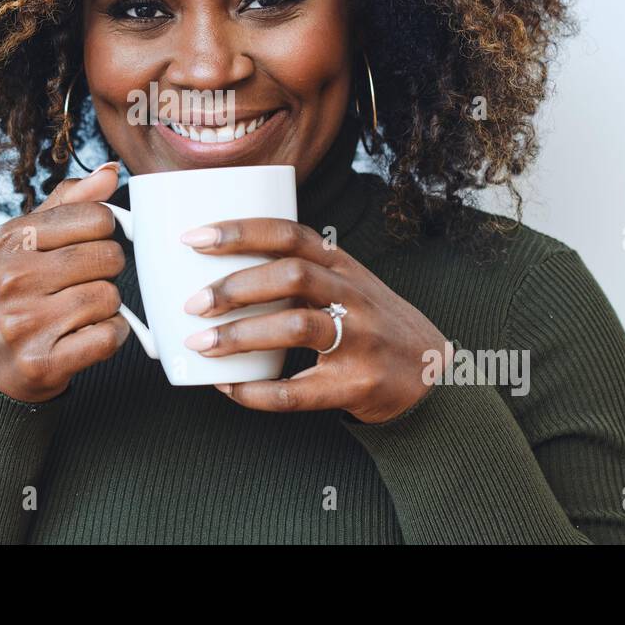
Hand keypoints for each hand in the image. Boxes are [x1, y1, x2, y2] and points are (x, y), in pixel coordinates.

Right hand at [0, 162, 130, 402]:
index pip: (96, 216)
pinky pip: (108, 337)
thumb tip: (112, 171)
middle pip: (108, 257)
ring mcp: (25, 322)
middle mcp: (13, 277)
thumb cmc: (14, 294)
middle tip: (82, 282)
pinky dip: (109, 337)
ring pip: (110, 298)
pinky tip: (85, 335)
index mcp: (12, 239)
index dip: (104, 232)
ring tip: (78, 311)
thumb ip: (70, 203)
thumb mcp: (27, 241)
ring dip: (107, 307)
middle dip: (107, 271)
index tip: (89, 245)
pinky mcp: (43, 362)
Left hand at [177, 217, 447, 423]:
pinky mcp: (357, 385)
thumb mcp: (346, 283)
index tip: (193, 238)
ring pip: (296, 327)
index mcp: (342, 265)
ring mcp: (360, 340)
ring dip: (241, 335)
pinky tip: (230, 389)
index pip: (289, 233)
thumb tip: (213, 267)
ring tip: (201, 345)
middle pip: (291, 275)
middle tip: (194, 304)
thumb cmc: (369, 324)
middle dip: (235, 287)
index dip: (240, 232)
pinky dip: (258, 392)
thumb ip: (298, 271)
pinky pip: (299, 391)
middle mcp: (354, 295)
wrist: (431, 375)